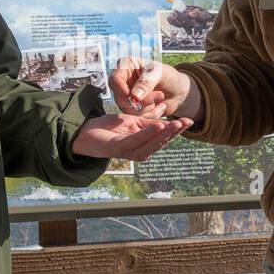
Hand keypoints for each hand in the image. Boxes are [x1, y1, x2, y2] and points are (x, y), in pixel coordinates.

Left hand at [71, 113, 190, 160]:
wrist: (85, 132)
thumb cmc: (109, 128)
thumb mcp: (132, 122)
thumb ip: (147, 123)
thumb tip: (166, 122)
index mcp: (143, 145)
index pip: (163, 138)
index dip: (176, 130)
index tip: (188, 121)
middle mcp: (138, 152)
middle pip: (160, 142)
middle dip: (174, 132)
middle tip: (186, 122)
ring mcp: (129, 152)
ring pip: (151, 143)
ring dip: (164, 133)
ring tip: (175, 124)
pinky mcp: (119, 148)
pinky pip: (137, 140)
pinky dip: (149, 133)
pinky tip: (158, 126)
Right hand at [109, 56, 202, 120]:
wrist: (178, 91)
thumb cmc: (168, 76)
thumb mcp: (159, 74)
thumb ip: (146, 83)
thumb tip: (134, 96)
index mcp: (126, 66)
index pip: (115, 79)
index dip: (122, 90)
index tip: (135, 96)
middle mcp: (123, 82)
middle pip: (120, 97)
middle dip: (141, 101)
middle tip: (159, 95)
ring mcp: (127, 96)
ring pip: (128, 110)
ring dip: (147, 108)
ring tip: (161, 97)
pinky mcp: (132, 109)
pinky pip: (136, 118)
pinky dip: (150, 114)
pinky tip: (160, 107)